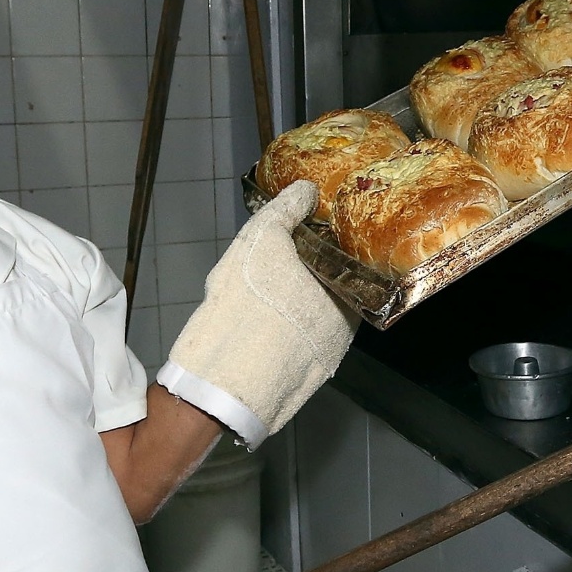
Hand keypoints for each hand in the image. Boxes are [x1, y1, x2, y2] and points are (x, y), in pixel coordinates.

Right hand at [162, 180, 357, 446]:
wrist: (224, 381)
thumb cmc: (246, 303)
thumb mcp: (261, 240)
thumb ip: (286, 209)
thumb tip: (307, 189)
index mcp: (347, 287)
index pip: (341, 255)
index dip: (318, 241)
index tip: (296, 235)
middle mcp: (348, 323)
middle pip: (327, 285)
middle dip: (302, 274)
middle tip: (270, 267)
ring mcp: (329, 354)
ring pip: (312, 315)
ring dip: (292, 303)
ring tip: (256, 298)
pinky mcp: (305, 378)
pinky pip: (299, 344)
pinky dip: (283, 333)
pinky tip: (256, 329)